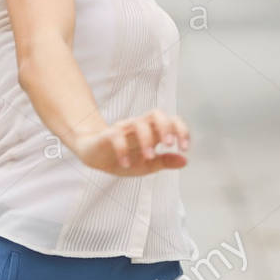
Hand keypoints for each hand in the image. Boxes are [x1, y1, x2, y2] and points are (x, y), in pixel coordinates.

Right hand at [72, 108, 190, 175]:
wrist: (94, 157)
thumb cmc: (124, 158)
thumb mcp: (147, 165)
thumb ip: (165, 161)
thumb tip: (185, 161)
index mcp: (152, 132)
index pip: (171, 121)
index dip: (182, 131)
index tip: (184, 148)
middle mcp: (139, 126)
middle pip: (157, 114)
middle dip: (165, 127)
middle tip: (169, 144)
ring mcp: (123, 128)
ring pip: (138, 123)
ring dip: (146, 139)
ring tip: (149, 157)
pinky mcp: (107, 135)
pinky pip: (116, 136)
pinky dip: (123, 150)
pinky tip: (126, 164)